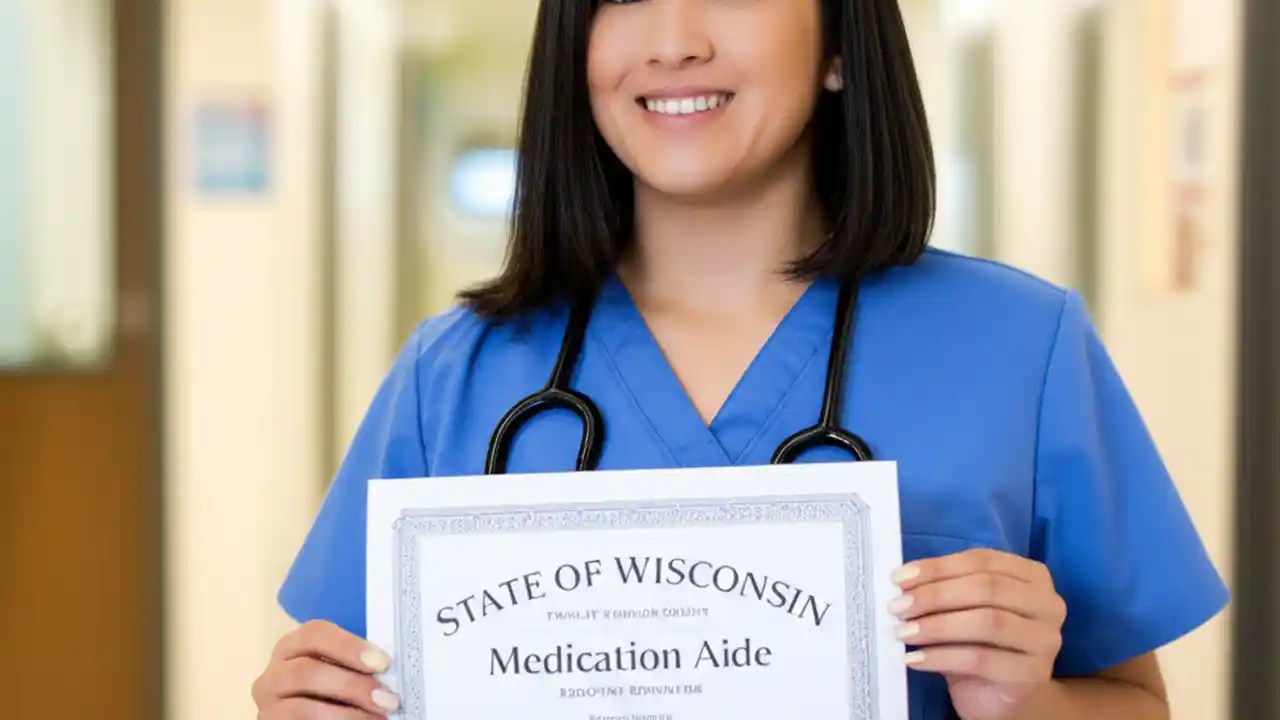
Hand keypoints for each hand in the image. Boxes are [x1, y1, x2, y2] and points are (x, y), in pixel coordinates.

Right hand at [252, 620, 400, 718]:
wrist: (309, 714)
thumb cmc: (329, 690)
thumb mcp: (339, 671)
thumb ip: (356, 667)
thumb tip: (391, 672)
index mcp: (292, 647)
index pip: (314, 633)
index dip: (349, 646)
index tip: (383, 663)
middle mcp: (273, 673)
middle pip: (307, 671)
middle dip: (352, 685)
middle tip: (388, 699)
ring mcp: (267, 705)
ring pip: (301, 708)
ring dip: (344, 715)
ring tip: (377, 718)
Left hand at [890, 549, 1066, 719]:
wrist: (1000, 694)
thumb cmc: (979, 642)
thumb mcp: (963, 607)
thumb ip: (944, 588)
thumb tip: (903, 580)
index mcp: (1032, 575)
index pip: (982, 561)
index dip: (938, 567)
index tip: (899, 578)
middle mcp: (1047, 603)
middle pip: (987, 588)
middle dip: (935, 595)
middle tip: (898, 606)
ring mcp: (1046, 639)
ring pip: (987, 622)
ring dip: (937, 625)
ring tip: (903, 632)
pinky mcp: (1033, 673)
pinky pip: (981, 660)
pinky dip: (941, 657)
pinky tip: (915, 658)